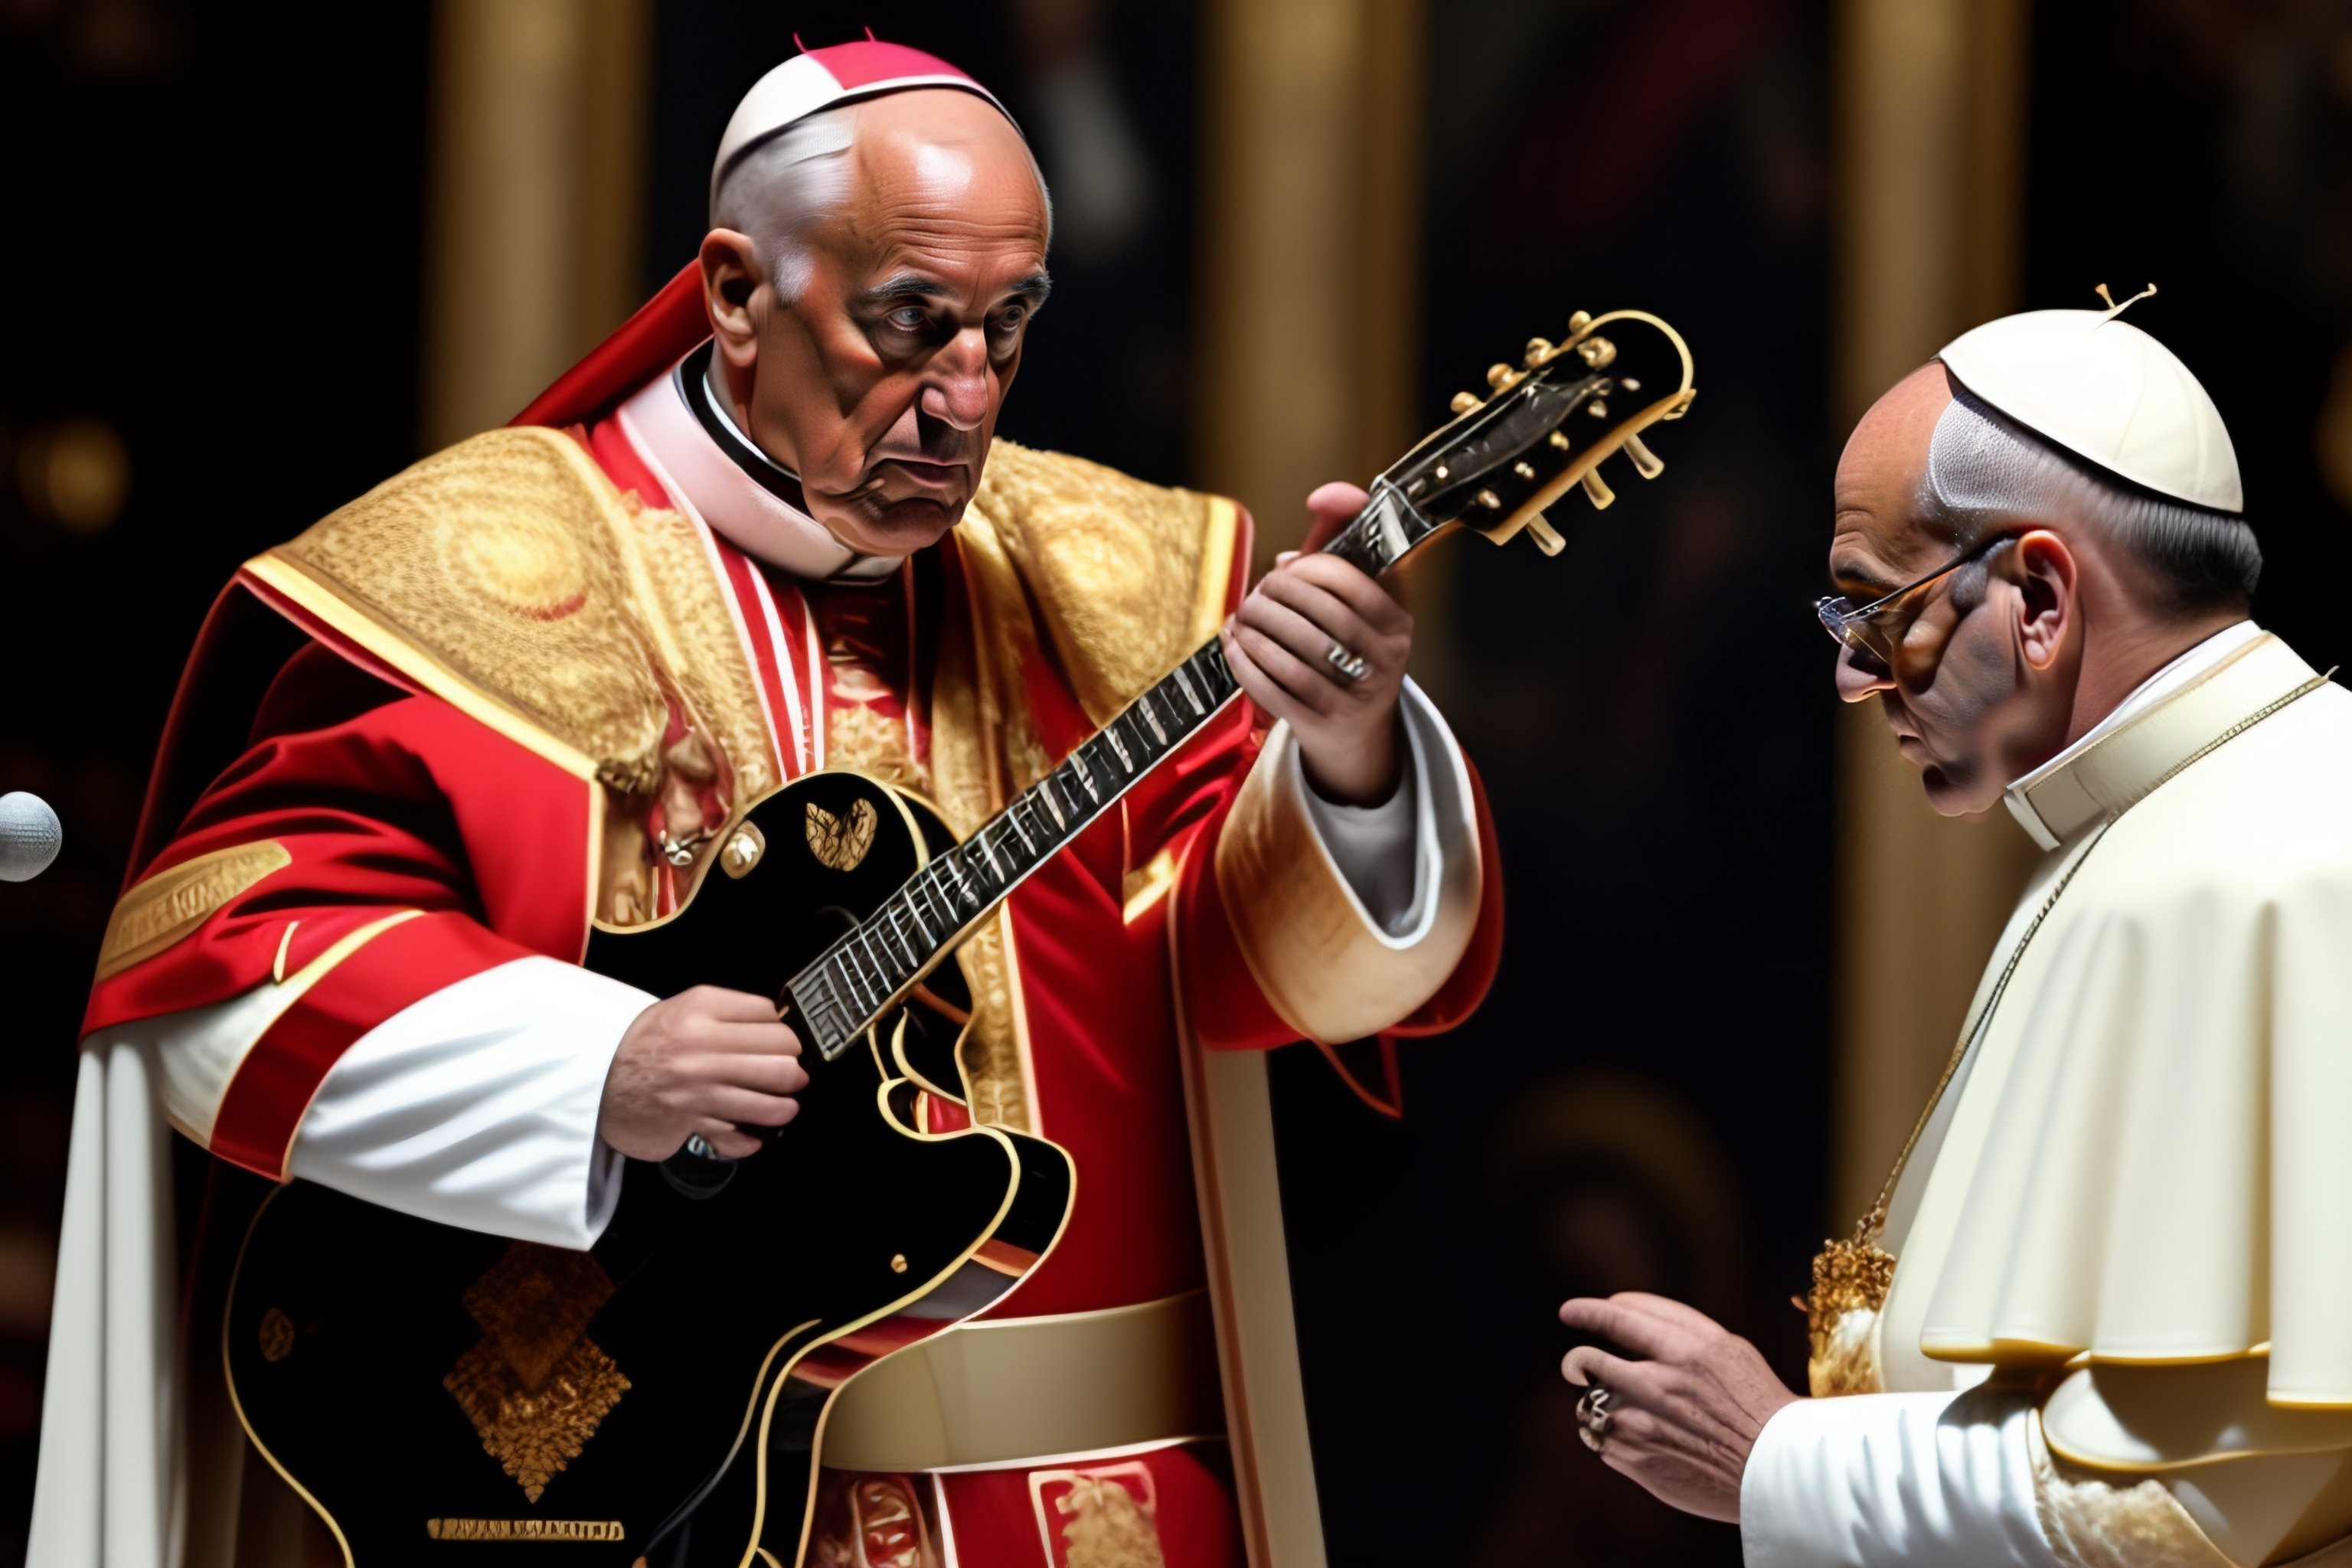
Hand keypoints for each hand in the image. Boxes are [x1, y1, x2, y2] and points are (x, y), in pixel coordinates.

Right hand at [597, 985, 807, 1160]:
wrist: (595, 1078)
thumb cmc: (645, 1044)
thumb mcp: (681, 1009)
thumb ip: (728, 1012)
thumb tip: (778, 1025)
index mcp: (701, 1010)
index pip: (770, 1016)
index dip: (784, 1031)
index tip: (783, 1043)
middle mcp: (702, 1047)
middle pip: (783, 1057)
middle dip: (795, 1069)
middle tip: (792, 1076)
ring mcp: (698, 1088)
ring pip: (770, 1101)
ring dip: (784, 1107)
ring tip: (783, 1107)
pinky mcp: (691, 1122)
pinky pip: (738, 1137)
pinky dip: (749, 1140)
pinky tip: (749, 1135)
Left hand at [1220, 482, 1413, 804]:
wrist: (1359, 730)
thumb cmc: (1354, 648)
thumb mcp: (1363, 598)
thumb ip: (1343, 544)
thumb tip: (1321, 502)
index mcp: (1398, 621)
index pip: (1348, 579)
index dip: (1306, 566)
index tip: (1284, 568)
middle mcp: (1385, 659)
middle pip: (1316, 615)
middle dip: (1274, 597)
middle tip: (1256, 593)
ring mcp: (1355, 695)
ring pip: (1292, 653)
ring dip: (1255, 629)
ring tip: (1241, 616)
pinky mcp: (1323, 723)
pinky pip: (1275, 688)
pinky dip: (1245, 662)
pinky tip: (1233, 644)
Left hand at [1558, 1292, 1800, 1523]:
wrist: (1777, 1470)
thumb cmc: (1755, 1399)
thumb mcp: (1728, 1346)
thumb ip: (1673, 1323)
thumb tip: (1617, 1305)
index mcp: (1683, 1350)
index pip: (1616, 1318)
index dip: (1587, 1311)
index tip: (1569, 1311)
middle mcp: (1657, 1385)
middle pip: (1587, 1361)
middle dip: (1577, 1361)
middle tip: (1579, 1366)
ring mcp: (1644, 1426)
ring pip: (1592, 1405)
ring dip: (1602, 1405)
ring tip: (1627, 1411)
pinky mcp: (1638, 1462)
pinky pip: (1604, 1443)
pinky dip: (1614, 1440)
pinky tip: (1644, 1442)